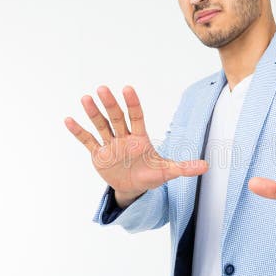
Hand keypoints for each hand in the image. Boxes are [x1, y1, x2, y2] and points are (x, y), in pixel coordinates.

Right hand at [65, 85, 207, 204]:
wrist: (133, 187)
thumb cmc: (151, 175)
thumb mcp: (167, 172)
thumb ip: (184, 168)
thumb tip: (206, 166)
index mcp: (140, 139)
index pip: (137, 117)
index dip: (132, 103)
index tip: (127, 88)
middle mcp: (124, 138)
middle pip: (116, 118)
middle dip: (110, 104)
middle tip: (102, 89)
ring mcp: (110, 145)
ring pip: (101, 125)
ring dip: (93, 113)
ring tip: (85, 98)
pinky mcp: (99, 154)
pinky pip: (88, 141)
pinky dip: (78, 132)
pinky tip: (69, 120)